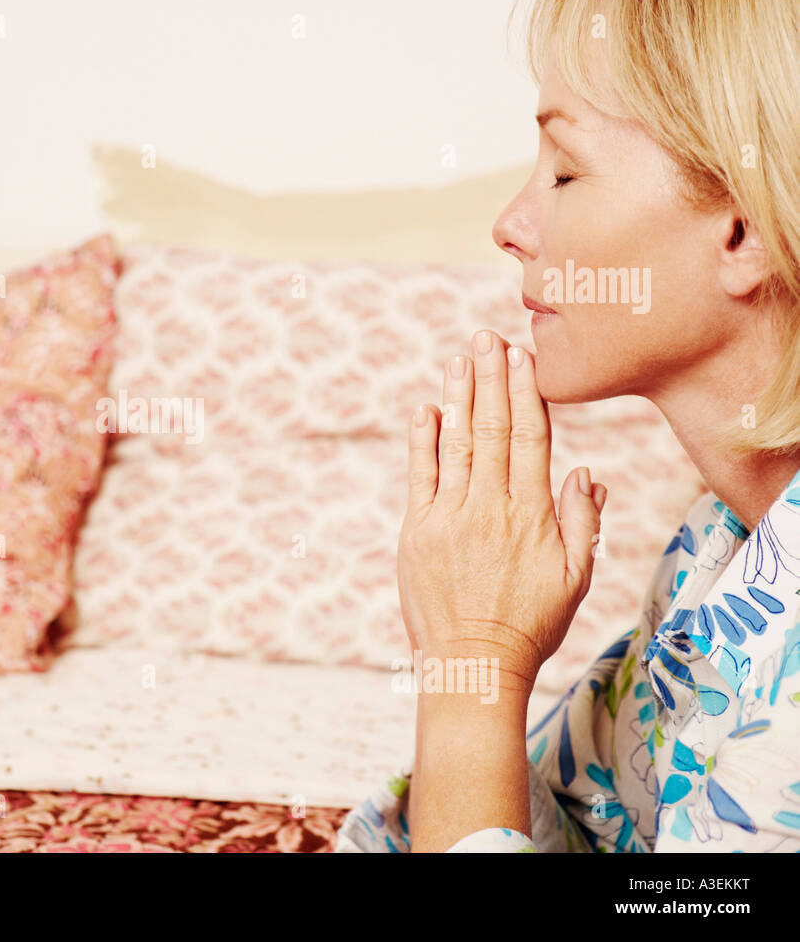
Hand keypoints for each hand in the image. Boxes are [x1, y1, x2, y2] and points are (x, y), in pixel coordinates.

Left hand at [398, 329, 606, 692]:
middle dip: (490, 380)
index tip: (523, 359)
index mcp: (532, 514)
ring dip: (458, 397)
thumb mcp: (575, 577)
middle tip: (486, 338)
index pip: (530, 438)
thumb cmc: (529, 625)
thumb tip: (586, 471)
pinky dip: (421, 441)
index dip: (526, 394)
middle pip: (492, 430)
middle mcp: (490, 507)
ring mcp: (449, 517)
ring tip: (459, 359)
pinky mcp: (415, 531)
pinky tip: (424, 410)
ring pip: (455, 444)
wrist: (472, 664)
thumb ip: (583, 521)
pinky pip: (419, 476)